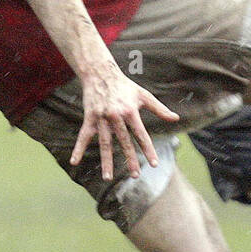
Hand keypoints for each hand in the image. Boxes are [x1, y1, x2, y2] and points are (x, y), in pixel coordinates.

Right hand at [71, 60, 179, 180]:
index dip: (148, 149)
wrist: (101, 73)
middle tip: (135, 175)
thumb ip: (160, 109)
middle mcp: (116, 116)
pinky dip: (78, 149)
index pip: (141, 135)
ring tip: (107, 177)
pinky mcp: (89, 118)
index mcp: (130, 112)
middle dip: (130, 159)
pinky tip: (74, 162)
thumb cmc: (125, 86)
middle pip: (124, 142)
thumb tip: (176, 118)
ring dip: (106, 161)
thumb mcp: (144, 95)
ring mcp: (101, 118)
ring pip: (104, 143)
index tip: (154, 164)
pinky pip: (83, 136)